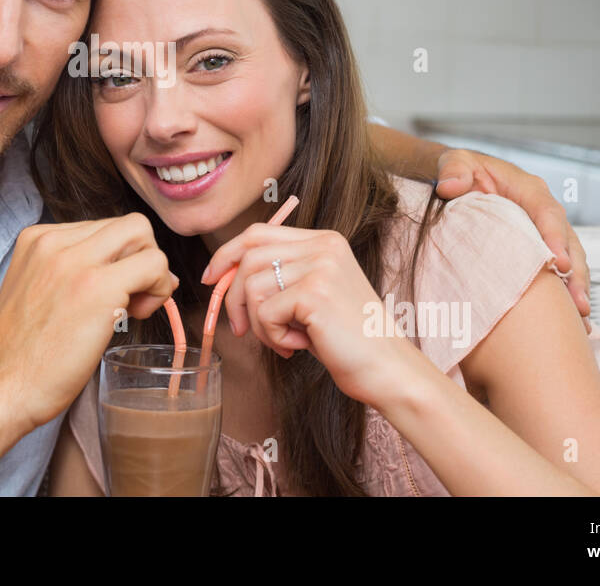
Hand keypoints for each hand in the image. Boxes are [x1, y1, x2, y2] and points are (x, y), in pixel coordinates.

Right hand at [0, 213, 176, 431]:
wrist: (0, 390)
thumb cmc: (24, 355)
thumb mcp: (40, 293)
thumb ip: (79, 272)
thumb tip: (143, 267)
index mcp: (38, 239)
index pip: (103, 227)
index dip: (119, 260)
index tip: (112, 294)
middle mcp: (54, 241)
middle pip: (128, 225)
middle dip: (140, 259)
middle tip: (130, 302)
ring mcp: (75, 261)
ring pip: (143, 234)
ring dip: (151, 271)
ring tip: (132, 310)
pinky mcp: (98, 287)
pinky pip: (155, 264)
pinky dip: (159, 288)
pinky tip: (137, 317)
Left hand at [203, 223, 410, 406]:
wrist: (388, 368)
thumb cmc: (347, 339)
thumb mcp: (312, 296)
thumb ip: (279, 278)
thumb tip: (223, 275)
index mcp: (325, 240)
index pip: (258, 232)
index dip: (227, 254)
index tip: (211, 279)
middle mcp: (323, 245)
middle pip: (248, 255)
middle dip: (234, 296)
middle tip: (242, 329)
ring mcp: (320, 266)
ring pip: (252, 286)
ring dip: (260, 324)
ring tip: (286, 341)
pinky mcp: (314, 293)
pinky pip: (265, 313)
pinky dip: (274, 338)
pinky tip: (300, 347)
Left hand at [434, 148, 591, 331]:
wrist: (458, 182)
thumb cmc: (460, 172)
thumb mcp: (455, 162)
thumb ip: (453, 169)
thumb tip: (450, 185)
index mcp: (528, 190)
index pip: (548, 213)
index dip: (556, 238)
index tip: (559, 263)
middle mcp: (543, 213)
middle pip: (569, 243)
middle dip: (576, 274)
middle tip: (578, 304)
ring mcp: (545, 234)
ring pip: (571, 262)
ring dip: (576, 290)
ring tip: (580, 319)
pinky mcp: (539, 252)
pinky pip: (558, 275)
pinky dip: (564, 297)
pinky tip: (571, 323)